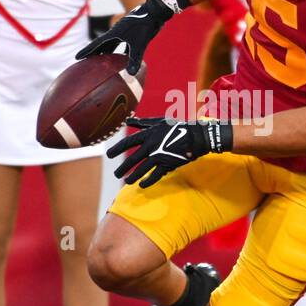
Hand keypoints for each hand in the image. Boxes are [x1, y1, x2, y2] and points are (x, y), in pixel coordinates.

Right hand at [75, 0, 177, 74]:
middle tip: (86, 62)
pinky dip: (121, 52)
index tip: (77, 57)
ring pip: (112, 45)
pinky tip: (123, 59)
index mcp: (114, 34)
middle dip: (94, 53)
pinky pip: (123, 45)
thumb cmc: (145, 25)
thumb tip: (130, 75)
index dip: (86, 51)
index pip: (96, 44)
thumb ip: (134, 59)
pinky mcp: (132, 33)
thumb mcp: (139, 43)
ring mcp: (124, 32)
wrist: (155, 12)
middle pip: (102, 45)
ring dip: (107, 53)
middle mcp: (116, 33)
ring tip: (102, 62)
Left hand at [107, 116, 231, 187]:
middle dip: (123, 168)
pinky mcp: (168, 164)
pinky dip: (148, 181)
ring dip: (133, 176)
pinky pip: (155, 175)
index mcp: (148, 134)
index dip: (117, 149)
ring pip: (142, 169)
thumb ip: (142, 122)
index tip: (109, 155)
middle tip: (116, 174)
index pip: (128, 142)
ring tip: (126, 182)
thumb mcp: (159, 122)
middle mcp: (151, 145)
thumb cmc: (177, 127)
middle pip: (133, 159)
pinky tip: (142, 185)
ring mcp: (159, 155)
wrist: (196, 136)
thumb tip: (127, 120)